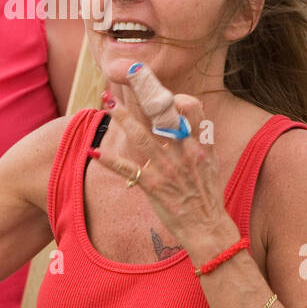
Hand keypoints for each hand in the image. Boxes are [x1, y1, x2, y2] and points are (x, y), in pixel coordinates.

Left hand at [94, 63, 231, 252]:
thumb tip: (193, 113)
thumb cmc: (208, 196)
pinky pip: (128, 169)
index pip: (192, 109)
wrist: (208, 229)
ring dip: (121, 118)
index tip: (160, 88)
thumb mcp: (211, 163)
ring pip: (141, 136)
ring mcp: (168, 169)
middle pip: (161, 117)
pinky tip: (95, 152)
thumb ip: (201, 138)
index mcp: (200, 145)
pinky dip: (110, 161)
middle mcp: (184, 153)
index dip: (176, 96)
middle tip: (126, 79)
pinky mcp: (154, 186)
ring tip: (106, 104)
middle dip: (142, 96)